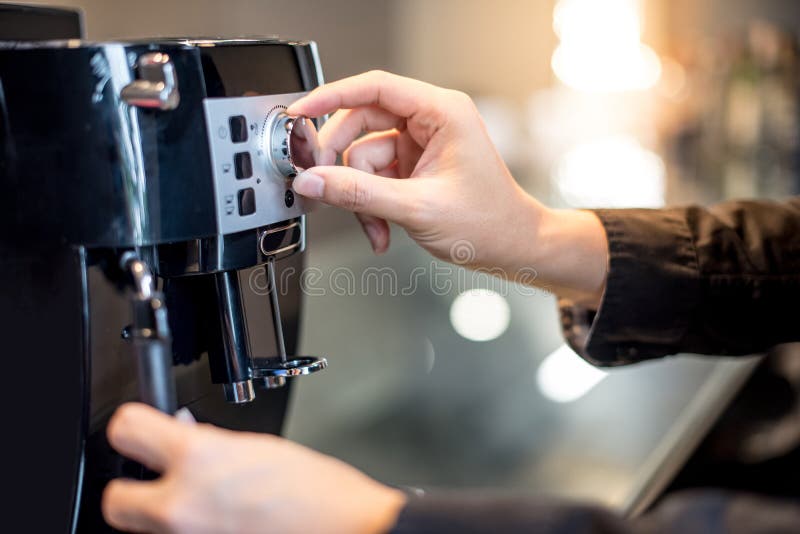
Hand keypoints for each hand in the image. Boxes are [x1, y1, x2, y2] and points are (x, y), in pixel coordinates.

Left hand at [102, 403, 405, 533]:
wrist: (344, 530)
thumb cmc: (315, 490)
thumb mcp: (256, 446)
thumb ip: (208, 441)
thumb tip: (179, 436)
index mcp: (199, 459)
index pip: (125, 430)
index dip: (131, 425)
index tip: (139, 428)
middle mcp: (182, 506)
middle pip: (115, 501)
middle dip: (133, 488)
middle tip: (159, 478)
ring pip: (145, 529)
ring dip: (163, 514)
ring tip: (204, 502)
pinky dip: (190, 531)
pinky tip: (221, 520)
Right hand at [288, 70, 607, 303]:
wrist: (512, 248)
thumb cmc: (488, 223)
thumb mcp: (416, 209)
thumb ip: (359, 194)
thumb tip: (313, 181)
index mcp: (442, 112)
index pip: (375, 87)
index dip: (332, 97)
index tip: (301, 113)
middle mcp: (430, 122)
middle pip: (361, 123)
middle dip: (343, 162)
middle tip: (325, 185)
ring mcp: (420, 145)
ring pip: (364, 157)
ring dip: (361, 196)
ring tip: (376, 226)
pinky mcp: (414, 168)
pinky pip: (374, 177)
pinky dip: (371, 205)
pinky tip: (382, 229)